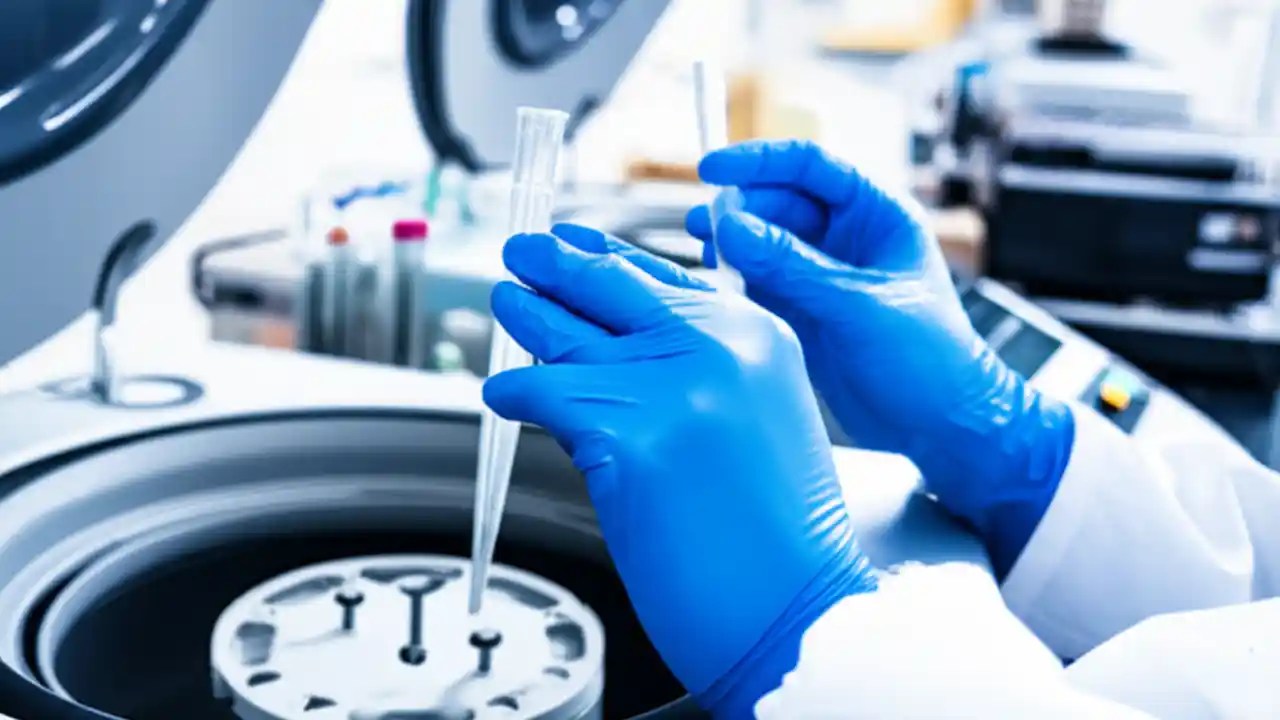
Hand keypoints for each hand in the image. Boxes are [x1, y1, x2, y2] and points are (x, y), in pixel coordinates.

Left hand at [483, 224, 876, 715]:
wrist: (796, 607)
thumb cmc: (779, 537)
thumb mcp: (755, 419)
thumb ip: (694, 374)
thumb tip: (603, 356)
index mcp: (756, 335)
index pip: (665, 276)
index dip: (607, 254)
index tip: (574, 241)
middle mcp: (716, 344)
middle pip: (612, 286)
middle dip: (556, 265)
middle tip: (521, 252)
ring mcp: (669, 384)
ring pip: (570, 335)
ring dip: (528, 316)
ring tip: (505, 299)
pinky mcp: (624, 432)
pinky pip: (544, 394)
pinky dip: (514, 393)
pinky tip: (502, 393)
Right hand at [686, 140, 1074, 575]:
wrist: (943, 428)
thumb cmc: (932, 359)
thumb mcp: (859, 305)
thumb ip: (792, 266)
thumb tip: (732, 226)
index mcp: (877, 215)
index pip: (810, 167)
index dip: (759, 161)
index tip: (713, 167)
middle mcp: (846, 239)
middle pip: (778, 202)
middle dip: (738, 207)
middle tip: (704, 223)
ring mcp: (821, 277)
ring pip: (763, 243)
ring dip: (731, 242)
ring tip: (700, 246)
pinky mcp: (804, 314)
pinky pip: (759, 284)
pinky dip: (735, 280)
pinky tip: (714, 281)